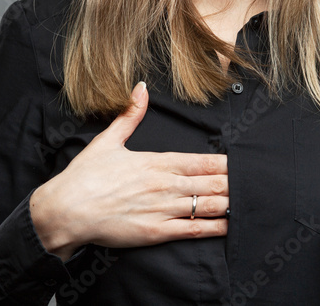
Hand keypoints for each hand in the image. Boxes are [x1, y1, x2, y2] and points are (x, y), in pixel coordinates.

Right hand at [29, 81, 228, 260]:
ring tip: (246, 201)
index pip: (200, 161)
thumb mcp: (107, 140)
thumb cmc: (84, 177)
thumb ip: (129, 115)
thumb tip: (141, 88)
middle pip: (210, 183)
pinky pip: (193, 231)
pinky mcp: (156, 232)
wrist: (66, 210)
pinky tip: (228, 225)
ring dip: (229, 203)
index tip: (241, 163)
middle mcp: (164, 184)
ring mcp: (162, 209)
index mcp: (155, 161)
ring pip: (207, 205)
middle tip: (253, 183)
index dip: (224, 163)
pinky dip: (214, 227)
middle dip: (233, 183)